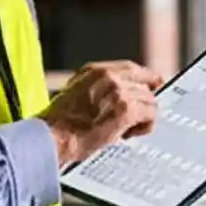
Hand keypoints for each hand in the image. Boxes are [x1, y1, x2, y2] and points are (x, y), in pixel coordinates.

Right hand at [38, 60, 162, 166]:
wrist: (51, 137)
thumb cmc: (58, 124)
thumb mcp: (76, 93)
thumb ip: (98, 89)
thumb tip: (117, 97)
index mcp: (95, 70)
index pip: (132, 68)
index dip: (146, 78)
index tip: (154, 85)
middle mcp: (109, 77)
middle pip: (144, 83)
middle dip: (144, 101)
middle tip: (139, 117)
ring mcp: (118, 92)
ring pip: (149, 100)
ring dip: (143, 116)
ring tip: (127, 130)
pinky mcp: (125, 110)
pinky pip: (150, 114)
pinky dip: (145, 126)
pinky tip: (130, 134)